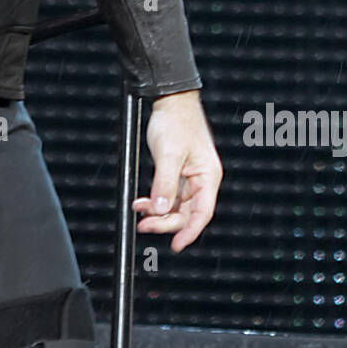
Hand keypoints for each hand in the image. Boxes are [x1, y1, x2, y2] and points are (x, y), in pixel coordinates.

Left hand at [132, 89, 222, 251]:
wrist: (170, 101)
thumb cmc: (176, 122)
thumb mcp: (168, 155)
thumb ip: (164, 184)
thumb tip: (159, 210)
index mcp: (208, 176)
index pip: (202, 212)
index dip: (190, 231)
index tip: (176, 245)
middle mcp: (201, 180)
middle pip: (187, 213)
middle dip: (165, 222)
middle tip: (144, 225)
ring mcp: (189, 178)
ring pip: (175, 207)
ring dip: (157, 213)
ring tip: (138, 210)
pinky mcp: (178, 174)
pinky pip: (168, 196)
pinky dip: (155, 201)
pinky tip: (141, 203)